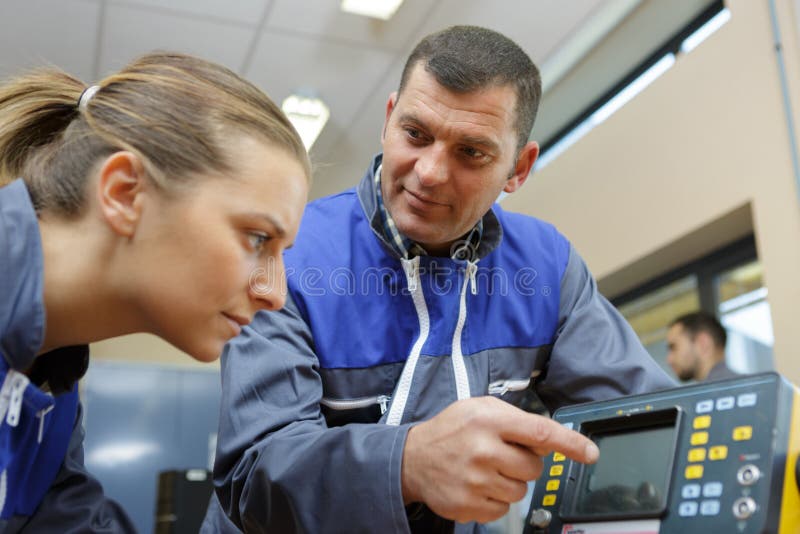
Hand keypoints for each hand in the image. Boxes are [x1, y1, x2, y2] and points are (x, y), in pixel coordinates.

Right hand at [401, 396, 598, 523]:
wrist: (413, 458)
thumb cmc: (452, 430)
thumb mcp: (480, 409)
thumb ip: (517, 420)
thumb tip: (551, 443)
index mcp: (489, 420)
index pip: (541, 433)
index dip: (571, 443)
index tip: (590, 452)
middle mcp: (483, 450)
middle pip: (534, 468)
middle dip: (525, 463)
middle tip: (502, 454)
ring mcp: (476, 481)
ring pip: (521, 491)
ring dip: (510, 482)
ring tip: (486, 469)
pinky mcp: (469, 505)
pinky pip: (503, 509)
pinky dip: (495, 499)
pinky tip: (477, 485)